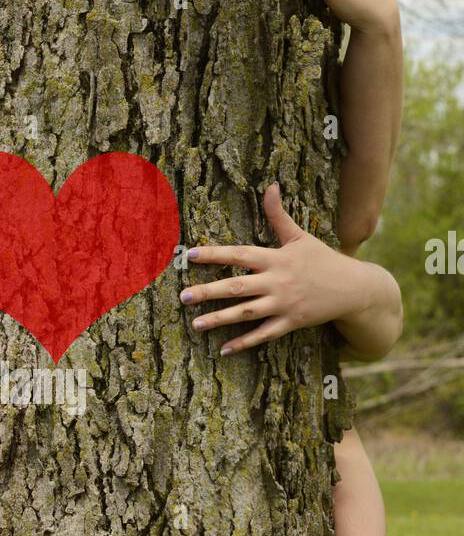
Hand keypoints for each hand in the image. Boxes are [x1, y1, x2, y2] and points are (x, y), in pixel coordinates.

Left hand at [181, 183, 364, 354]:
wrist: (353, 288)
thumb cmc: (323, 260)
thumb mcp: (300, 236)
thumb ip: (279, 215)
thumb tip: (270, 186)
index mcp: (276, 258)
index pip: (239, 254)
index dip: (214, 254)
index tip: (189, 255)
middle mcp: (277, 281)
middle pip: (237, 286)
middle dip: (209, 291)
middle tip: (183, 296)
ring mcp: (284, 304)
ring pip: (246, 313)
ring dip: (220, 319)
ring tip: (196, 324)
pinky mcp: (292, 322)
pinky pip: (264, 334)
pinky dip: (245, 343)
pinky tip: (224, 349)